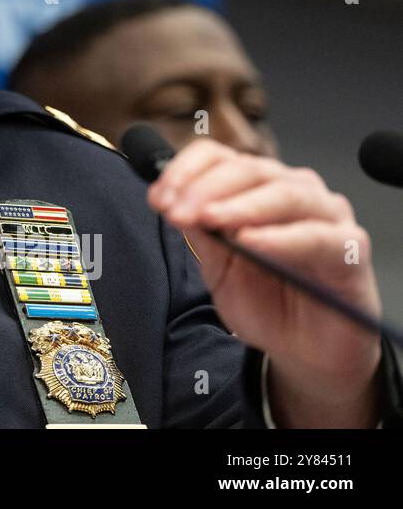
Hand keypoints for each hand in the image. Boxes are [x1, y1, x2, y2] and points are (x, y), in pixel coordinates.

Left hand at [148, 139, 382, 426]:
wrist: (304, 350)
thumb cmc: (265, 300)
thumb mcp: (218, 265)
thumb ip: (200, 232)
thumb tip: (171, 200)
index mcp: (256, 187)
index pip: (217, 157)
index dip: (184, 171)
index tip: (158, 199)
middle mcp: (293, 190)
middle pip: (247, 169)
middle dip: (204, 189)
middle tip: (175, 213)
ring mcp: (326, 215)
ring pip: (284, 193)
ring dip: (240, 206)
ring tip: (209, 220)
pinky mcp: (351, 248)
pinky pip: (317, 236)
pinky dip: (280, 237)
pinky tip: (250, 242)